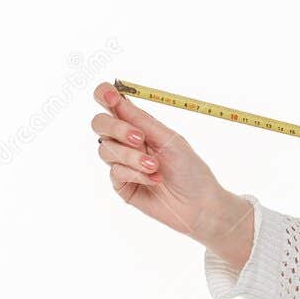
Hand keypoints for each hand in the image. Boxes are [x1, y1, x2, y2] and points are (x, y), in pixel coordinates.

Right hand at [91, 82, 251, 258]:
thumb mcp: (170, 139)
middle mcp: (126, 142)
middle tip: (139, 138)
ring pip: (106, 150)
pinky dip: (136, 174)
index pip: (112, 104)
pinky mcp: (121, 185)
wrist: (199, 203)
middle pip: (100, 124)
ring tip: (155, 166)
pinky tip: (154, 179)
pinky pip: (115, 172)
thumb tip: (119, 99)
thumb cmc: (190, 169)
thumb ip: (143, 121)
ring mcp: (122, 163)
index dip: (104, 95)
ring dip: (132, 157)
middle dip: (117, 128)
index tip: (111, 96)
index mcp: (139, 125)